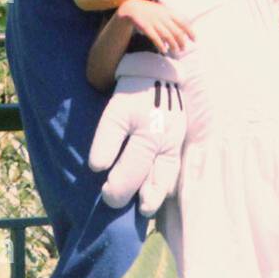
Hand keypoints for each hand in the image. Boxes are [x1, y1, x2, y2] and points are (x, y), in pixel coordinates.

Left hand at [88, 66, 186, 214]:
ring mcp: (177, 140)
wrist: (155, 68)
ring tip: (147, 206)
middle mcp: (167, 143)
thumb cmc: (131, 92)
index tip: (106, 195)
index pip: (133, 171)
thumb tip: (98, 168)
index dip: (118, 188)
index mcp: (150, 137)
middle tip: (135, 209)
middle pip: (158, 180)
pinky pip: (175, 164)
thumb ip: (107, 140)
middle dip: (146, 199)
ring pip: (170, 175)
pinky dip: (167, 180)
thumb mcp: (114, 113)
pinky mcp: (179, 137)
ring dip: (159, 193)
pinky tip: (159, 189)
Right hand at [118, 0, 194, 54]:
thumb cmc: (150, 11)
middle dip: (182, 42)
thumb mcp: (163, 10)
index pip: (183, 22)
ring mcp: (155, 22)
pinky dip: (161, 45)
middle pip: (177, 32)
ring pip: (168, 36)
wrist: (133, 7)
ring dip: (173, 45)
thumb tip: (183, 31)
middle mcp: (163, 17)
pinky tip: (164, 50)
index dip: (190, 32)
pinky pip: (155, 38)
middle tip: (183, 48)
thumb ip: (173, 19)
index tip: (195, 40)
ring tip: (176, 51)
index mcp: (169, 12)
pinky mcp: (146, 27)